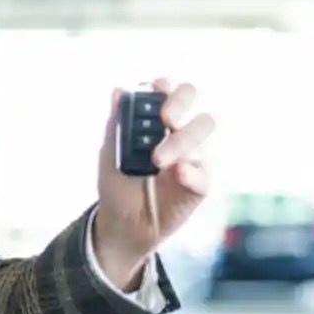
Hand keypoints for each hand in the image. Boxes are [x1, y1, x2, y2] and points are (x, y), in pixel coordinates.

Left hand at [93, 78, 215, 287]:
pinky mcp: (198, 185)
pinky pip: (202, 173)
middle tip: (165, 119)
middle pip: (193, 107)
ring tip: (157, 160)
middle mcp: (180, 138)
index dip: (169, 87)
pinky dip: (190, 171)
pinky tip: (176, 174)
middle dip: (181, 106)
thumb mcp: (110, 155)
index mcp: (160, 126)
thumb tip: (117, 90)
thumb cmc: (118, 186)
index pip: (173, 95)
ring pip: (201, 135)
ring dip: (180, 141)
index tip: (158, 87)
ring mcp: (192, 160)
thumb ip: (116, 125)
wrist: (121, 226)